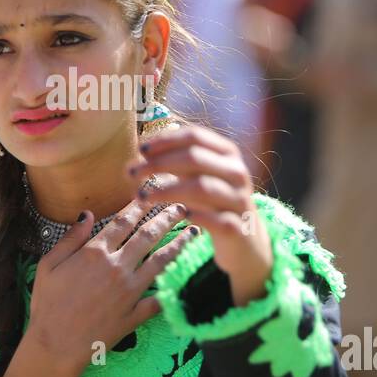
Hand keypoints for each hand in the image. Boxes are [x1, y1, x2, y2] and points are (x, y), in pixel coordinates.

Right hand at [24, 199, 193, 373]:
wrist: (54, 345)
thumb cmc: (47, 305)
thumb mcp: (48, 265)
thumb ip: (69, 239)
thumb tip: (86, 215)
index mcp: (94, 253)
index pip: (122, 221)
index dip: (138, 205)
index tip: (151, 193)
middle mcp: (116, 268)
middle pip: (147, 236)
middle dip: (166, 217)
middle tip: (182, 206)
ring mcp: (129, 292)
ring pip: (160, 261)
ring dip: (178, 244)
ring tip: (192, 232)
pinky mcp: (135, 314)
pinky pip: (159, 298)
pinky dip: (173, 287)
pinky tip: (186, 276)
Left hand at [128, 125, 273, 305]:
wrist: (244, 240)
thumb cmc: (213, 203)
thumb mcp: (197, 177)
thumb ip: (174, 162)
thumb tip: (140, 153)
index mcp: (227, 153)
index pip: (194, 136)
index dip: (165, 140)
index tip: (140, 150)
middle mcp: (237, 172)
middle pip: (195, 158)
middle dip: (159, 163)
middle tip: (131, 173)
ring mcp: (240, 200)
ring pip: (202, 187)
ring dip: (166, 190)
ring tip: (142, 196)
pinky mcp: (239, 227)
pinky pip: (214, 220)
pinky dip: (194, 216)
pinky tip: (177, 216)